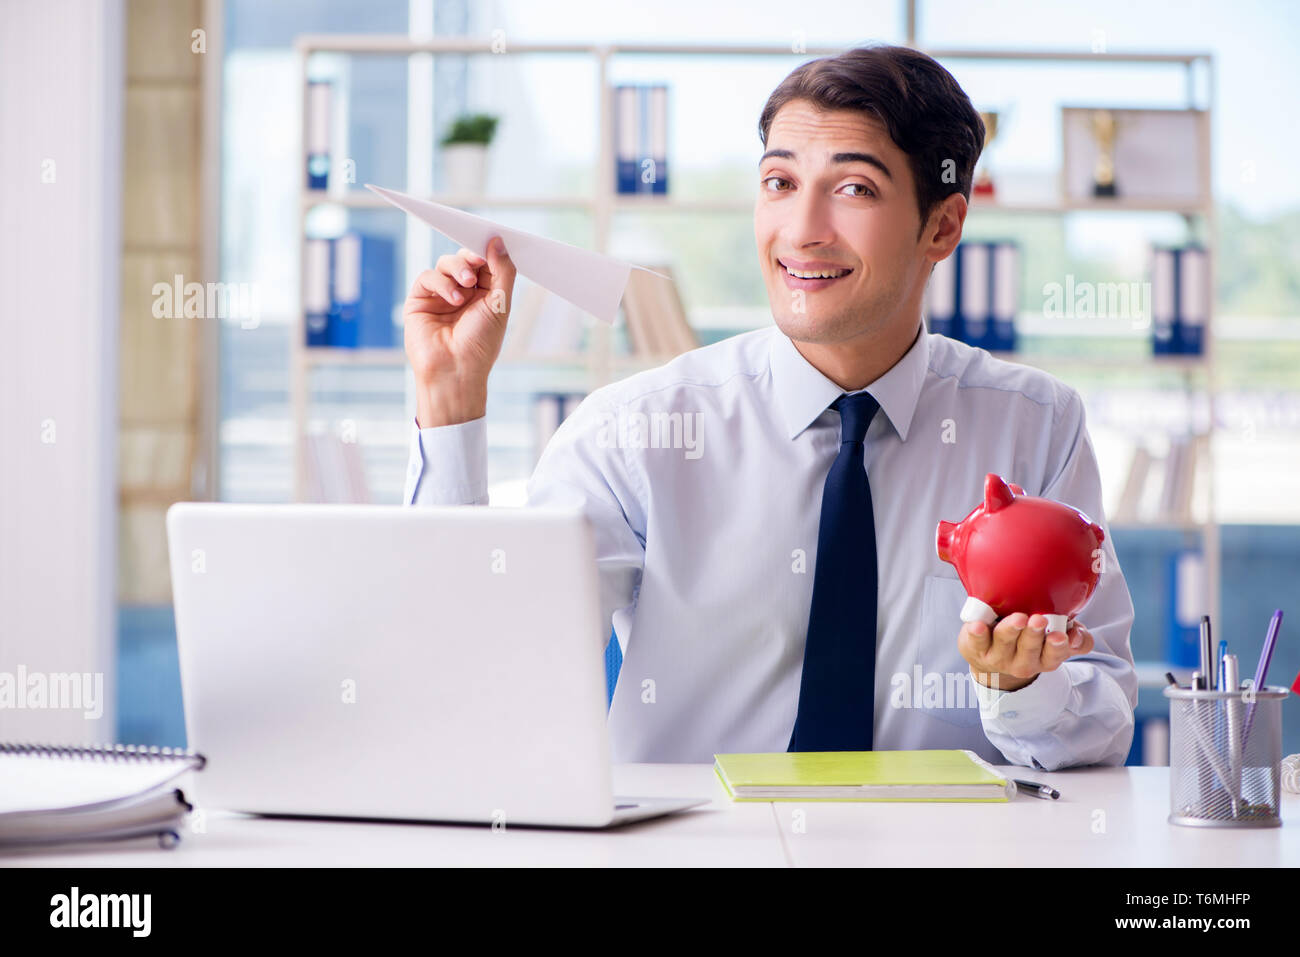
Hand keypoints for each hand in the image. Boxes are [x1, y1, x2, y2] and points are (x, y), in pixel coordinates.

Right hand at [404, 237, 516, 426]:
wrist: (455, 372)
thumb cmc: (480, 344)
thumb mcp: (499, 304)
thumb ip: (502, 271)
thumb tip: (498, 240)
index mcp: (485, 294)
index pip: (486, 263)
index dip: (489, 250)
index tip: (493, 239)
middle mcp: (463, 293)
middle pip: (465, 259)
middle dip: (471, 256)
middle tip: (478, 261)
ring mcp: (441, 296)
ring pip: (446, 263)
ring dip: (457, 269)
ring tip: (466, 287)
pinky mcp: (420, 300)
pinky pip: (428, 277)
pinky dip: (441, 282)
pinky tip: (453, 298)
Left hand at [958, 613, 1093, 692]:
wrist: (991, 657)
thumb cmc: (1028, 639)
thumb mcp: (1056, 637)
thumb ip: (1075, 634)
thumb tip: (1074, 635)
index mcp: (1045, 659)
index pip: (1055, 655)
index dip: (1057, 647)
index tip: (1059, 636)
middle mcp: (1022, 662)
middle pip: (1029, 650)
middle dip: (1034, 635)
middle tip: (1038, 620)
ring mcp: (998, 657)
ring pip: (1004, 644)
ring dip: (1010, 631)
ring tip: (1017, 618)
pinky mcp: (976, 648)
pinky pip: (976, 642)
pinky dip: (976, 634)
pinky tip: (977, 626)